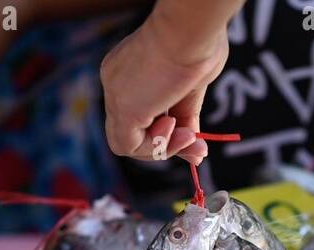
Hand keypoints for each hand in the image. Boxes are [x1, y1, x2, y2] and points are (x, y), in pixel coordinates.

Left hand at [101, 12, 229, 165]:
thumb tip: (198, 154)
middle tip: (195, 143)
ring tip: (186, 134)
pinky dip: (155, 147)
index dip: (166, 132)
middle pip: (133, 129)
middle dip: (165, 144)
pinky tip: (174, 127)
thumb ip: (188, 121)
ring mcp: (116, 94)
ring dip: (161, 148)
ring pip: (126, 142)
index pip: (142, 112)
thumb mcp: (192, 90)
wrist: (192, 31)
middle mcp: (117, 82)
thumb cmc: (198, 47)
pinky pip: (129, 146)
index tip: (193, 136)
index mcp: (130, 71)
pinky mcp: (123, 108)